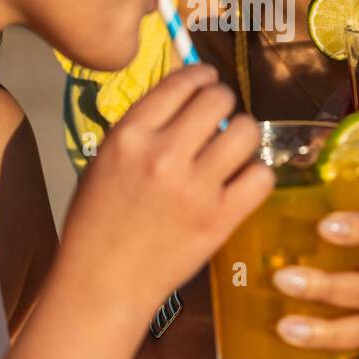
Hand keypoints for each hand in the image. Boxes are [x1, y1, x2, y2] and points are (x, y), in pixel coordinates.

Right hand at [59, 64, 272, 312]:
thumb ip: (142, 129)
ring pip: (246, 131)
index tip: (208, 79)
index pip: (181, 82)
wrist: (102, 283)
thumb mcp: (105, 161)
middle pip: (218, 98)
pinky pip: (261, 176)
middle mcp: (164, 155)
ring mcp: (195, 188)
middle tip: (220, 117)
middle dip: (223, 102)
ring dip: (243, 135)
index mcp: (130, 136)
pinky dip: (256, 175)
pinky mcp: (220, 219)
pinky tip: (242, 181)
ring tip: (233, 149)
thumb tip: (185, 99)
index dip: (201, 76)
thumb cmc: (97, 222)